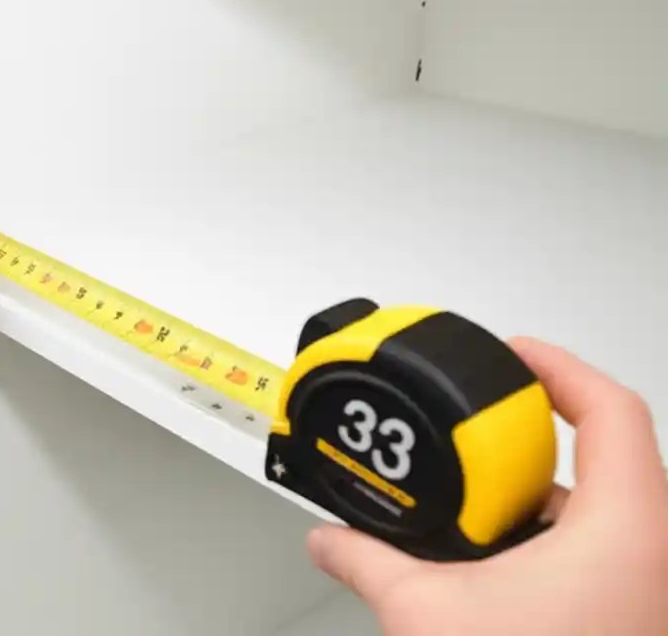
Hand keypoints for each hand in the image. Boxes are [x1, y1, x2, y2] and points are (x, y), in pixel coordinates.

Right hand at [307, 338, 667, 634]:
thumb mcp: (431, 616)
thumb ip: (369, 564)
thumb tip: (329, 541)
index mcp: (628, 531)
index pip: (610, 410)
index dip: (558, 366)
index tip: (513, 354)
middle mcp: (653, 554)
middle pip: (607, 456)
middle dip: (531, 440)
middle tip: (479, 430)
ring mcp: (646, 589)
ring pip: (604, 511)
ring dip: (538, 498)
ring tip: (474, 501)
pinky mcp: (630, 615)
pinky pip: (600, 554)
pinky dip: (549, 543)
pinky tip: (496, 565)